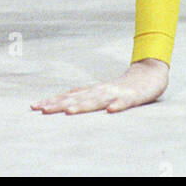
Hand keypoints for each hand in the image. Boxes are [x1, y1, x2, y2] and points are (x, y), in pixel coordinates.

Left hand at [31, 58, 168, 113]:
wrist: (150, 74)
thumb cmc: (123, 86)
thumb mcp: (101, 92)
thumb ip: (84, 95)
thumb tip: (64, 99)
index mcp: (93, 91)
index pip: (70, 96)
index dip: (53, 101)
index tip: (36, 106)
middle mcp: (101, 90)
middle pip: (78, 98)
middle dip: (59, 104)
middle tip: (42, 109)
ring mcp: (116, 92)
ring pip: (98, 100)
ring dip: (83, 105)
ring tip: (68, 111)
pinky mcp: (133, 97)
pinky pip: (125, 102)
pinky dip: (118, 105)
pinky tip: (111, 111)